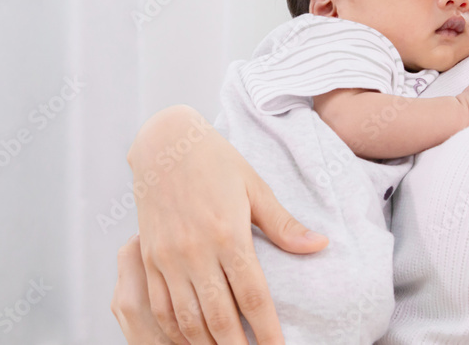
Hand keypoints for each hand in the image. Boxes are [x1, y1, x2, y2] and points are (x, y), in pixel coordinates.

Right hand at [114, 105, 329, 343]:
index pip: (252, 297)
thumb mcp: (255, 187)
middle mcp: (196, 251)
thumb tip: (320, 246)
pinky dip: (174, 332)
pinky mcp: (148, 258)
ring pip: (187, 320)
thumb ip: (284, 224)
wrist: (165, 143)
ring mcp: (168, 257)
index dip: (267, 331)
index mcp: (228, 234)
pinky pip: (159, 307)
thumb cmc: (217, 161)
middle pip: (219, 318)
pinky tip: (190, 342)